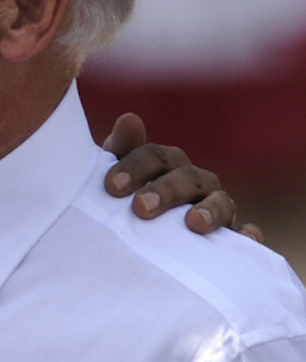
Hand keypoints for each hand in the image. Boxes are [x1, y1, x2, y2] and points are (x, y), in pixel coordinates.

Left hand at [101, 112, 262, 241]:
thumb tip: (128, 119)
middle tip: (141, 207)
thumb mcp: (116, 179)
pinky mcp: (229, 239)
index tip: (112, 186)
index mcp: (167, 165)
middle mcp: (195, 183)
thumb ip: (119, 151)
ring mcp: (215, 210)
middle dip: (166, 190)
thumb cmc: (124, 203)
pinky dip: (249, 235)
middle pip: (188, 178)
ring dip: (211, 210)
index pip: (156, 157)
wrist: (136, 241)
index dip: (136, 167)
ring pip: (221, 202)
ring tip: (195, 224)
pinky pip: (247, 235)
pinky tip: (244, 238)